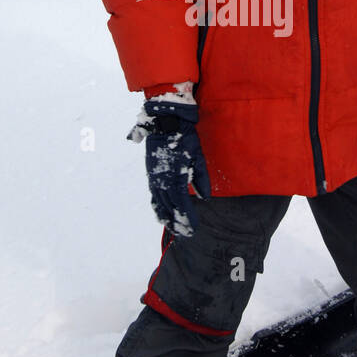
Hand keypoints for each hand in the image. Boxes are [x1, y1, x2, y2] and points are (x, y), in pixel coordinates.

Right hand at [128, 100, 210, 235]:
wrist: (165, 122)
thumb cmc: (185, 138)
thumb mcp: (197, 157)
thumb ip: (201, 179)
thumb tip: (205, 198)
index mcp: (175, 178)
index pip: (182, 205)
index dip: (188, 218)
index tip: (194, 229)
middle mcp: (162, 181)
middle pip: (169, 208)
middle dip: (177, 222)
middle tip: (186, 234)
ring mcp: (155, 178)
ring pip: (160, 204)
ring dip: (167, 217)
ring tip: (173, 229)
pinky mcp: (152, 173)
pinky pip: (154, 195)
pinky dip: (157, 207)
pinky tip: (160, 215)